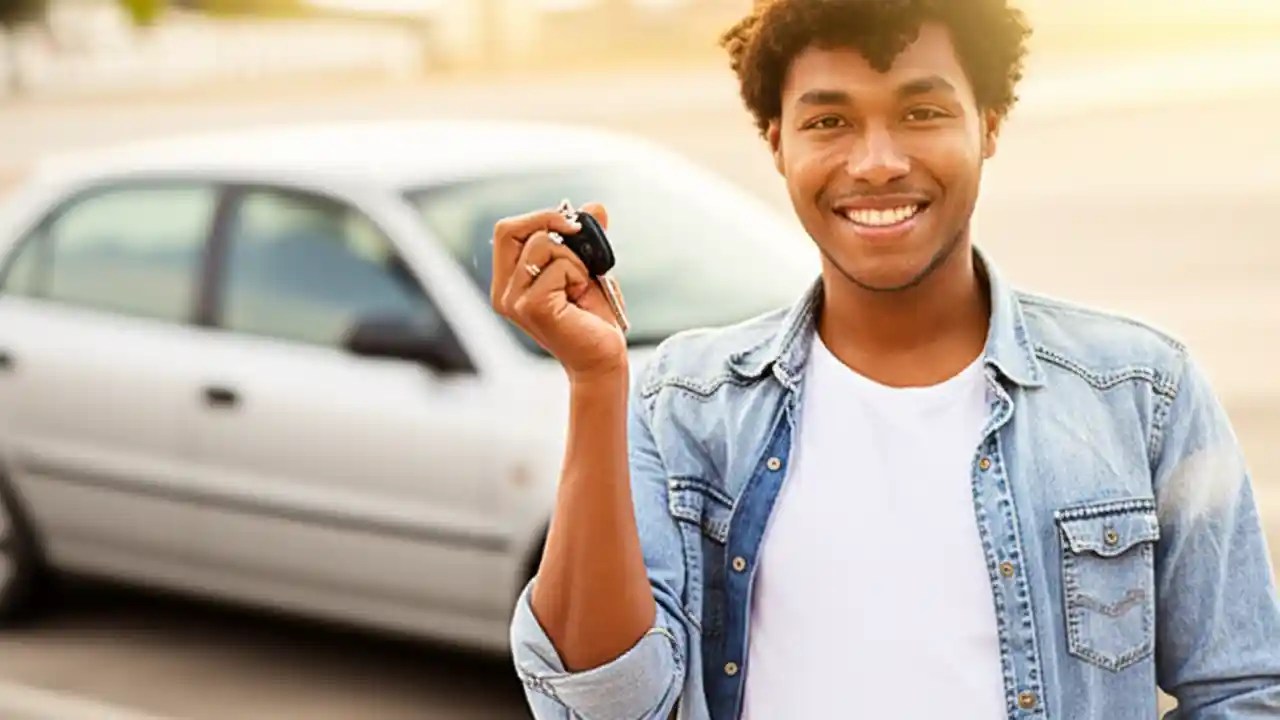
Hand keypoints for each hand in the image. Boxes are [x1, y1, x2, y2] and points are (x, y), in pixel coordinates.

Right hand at [490, 203, 627, 379]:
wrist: (603, 360)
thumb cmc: (593, 319)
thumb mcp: (587, 269)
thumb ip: (585, 239)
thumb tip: (596, 206)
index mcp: (509, 283)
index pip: (505, 231)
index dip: (538, 217)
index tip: (571, 224)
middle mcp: (504, 293)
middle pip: (508, 229)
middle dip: (549, 220)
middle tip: (579, 232)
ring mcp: (514, 301)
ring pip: (542, 243)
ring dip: (573, 258)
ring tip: (580, 286)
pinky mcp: (532, 306)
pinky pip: (559, 265)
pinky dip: (578, 275)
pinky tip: (580, 299)